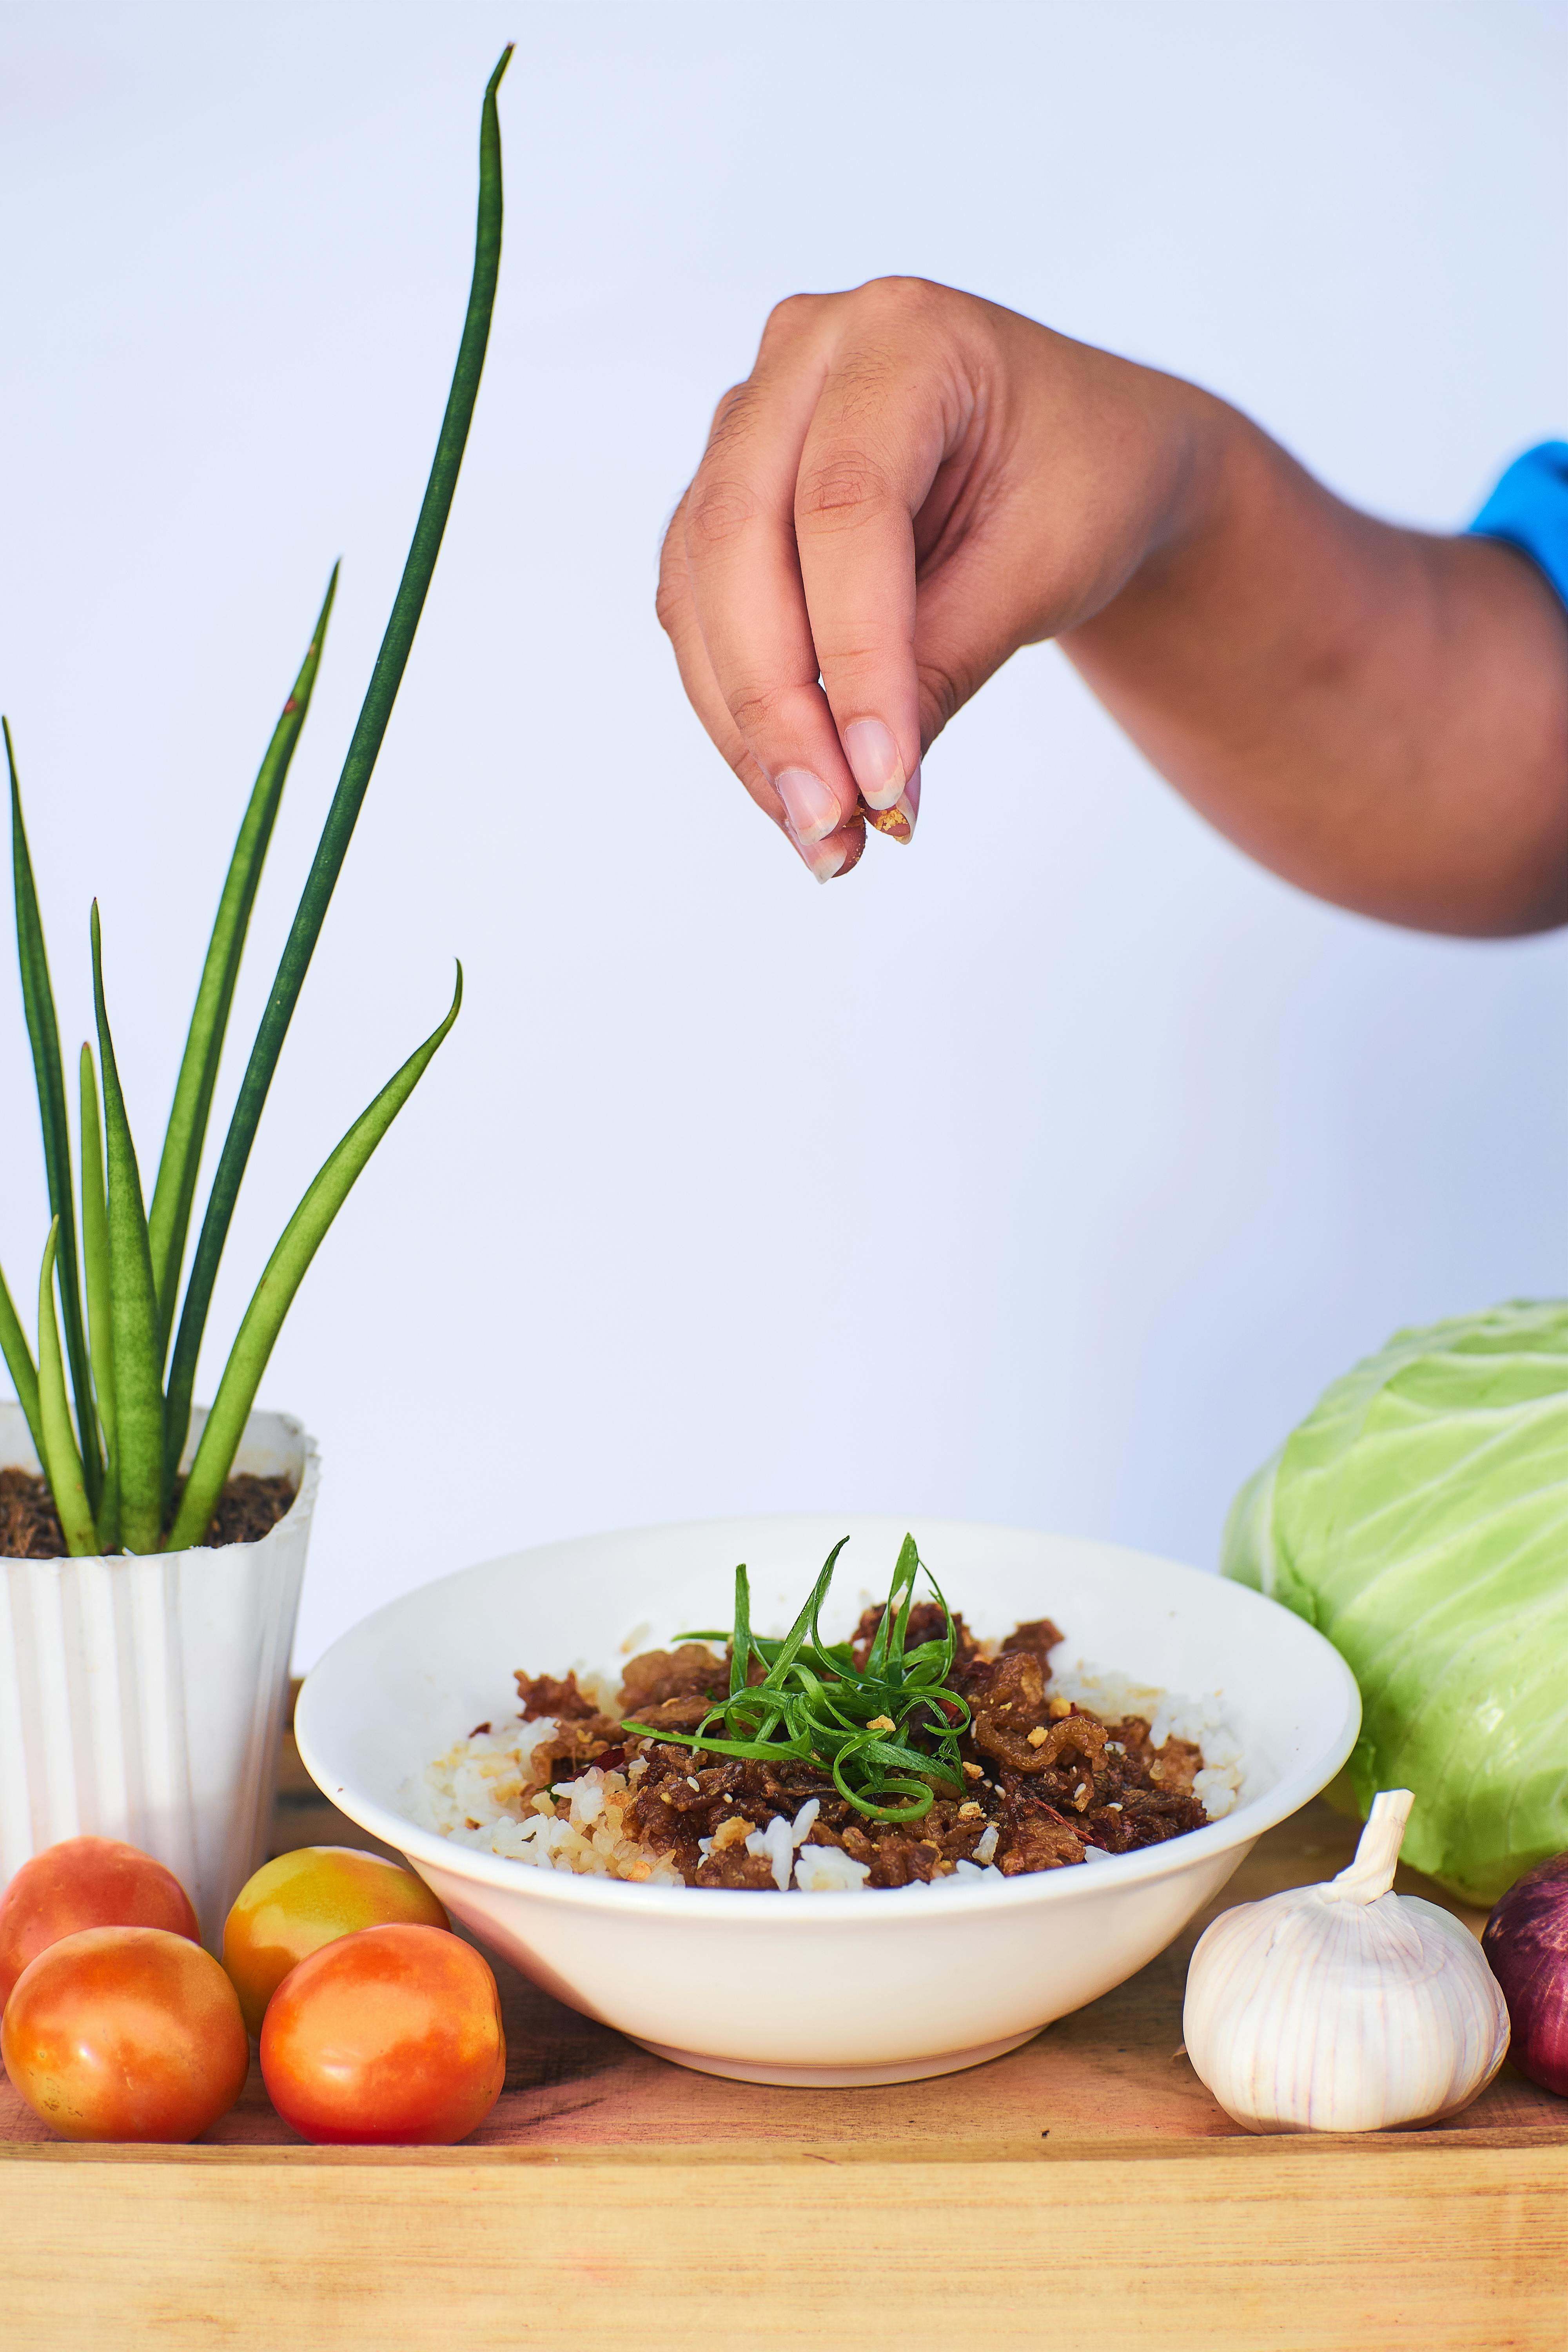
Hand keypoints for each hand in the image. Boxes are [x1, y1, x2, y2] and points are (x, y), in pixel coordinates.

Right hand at [655, 277, 1215, 879]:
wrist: (1088, 455)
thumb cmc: (1085, 484)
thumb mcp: (1046, 567)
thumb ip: (947, 662)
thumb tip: (867, 792)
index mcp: (904, 332)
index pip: (845, 506)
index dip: (854, 657)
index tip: (882, 785)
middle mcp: (805, 353)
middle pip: (738, 539)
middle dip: (775, 706)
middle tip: (825, 828)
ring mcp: (750, 417)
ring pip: (699, 586)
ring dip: (746, 726)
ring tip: (818, 834)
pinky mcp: (727, 491)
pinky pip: (698, 608)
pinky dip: (739, 707)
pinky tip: (792, 786)